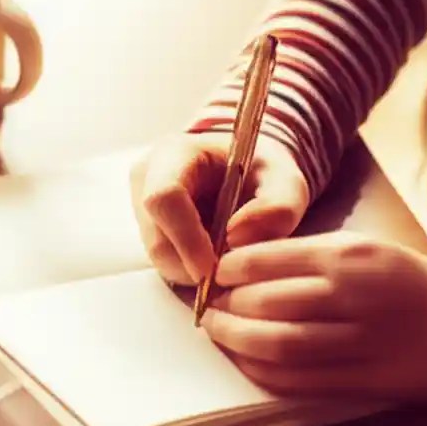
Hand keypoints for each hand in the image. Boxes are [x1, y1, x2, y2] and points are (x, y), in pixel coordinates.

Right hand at [130, 131, 308, 284]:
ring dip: (193, 270)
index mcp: (175, 154)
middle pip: (158, 238)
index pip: (164, 198)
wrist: (243, 168)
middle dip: (193, 265)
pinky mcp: (147, 229)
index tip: (213, 269)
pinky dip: (190, 270)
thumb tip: (237, 238)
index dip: (186, 239)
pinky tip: (213, 257)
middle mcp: (147, 179)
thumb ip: (278, 207)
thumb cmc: (261, 169)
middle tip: (230, 272)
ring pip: (158, 257)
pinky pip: (163, 262)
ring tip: (226, 258)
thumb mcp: (286, 179)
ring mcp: (140, 206)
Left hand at [205, 231, 426, 406]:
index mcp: (352, 255)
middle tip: (209, 304)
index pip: (267, 259)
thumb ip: (312, 257)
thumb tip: (245, 264)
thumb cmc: (417, 288)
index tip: (215, 271)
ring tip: (217, 330)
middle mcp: (353, 296)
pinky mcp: (358, 381)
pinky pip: (293, 380)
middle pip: (264, 303)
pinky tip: (244, 358)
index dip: (229, 268)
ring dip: (234, 338)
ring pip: (274, 344)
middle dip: (225, 305)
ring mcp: (356, 343)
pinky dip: (258, 370)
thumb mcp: (370, 251)